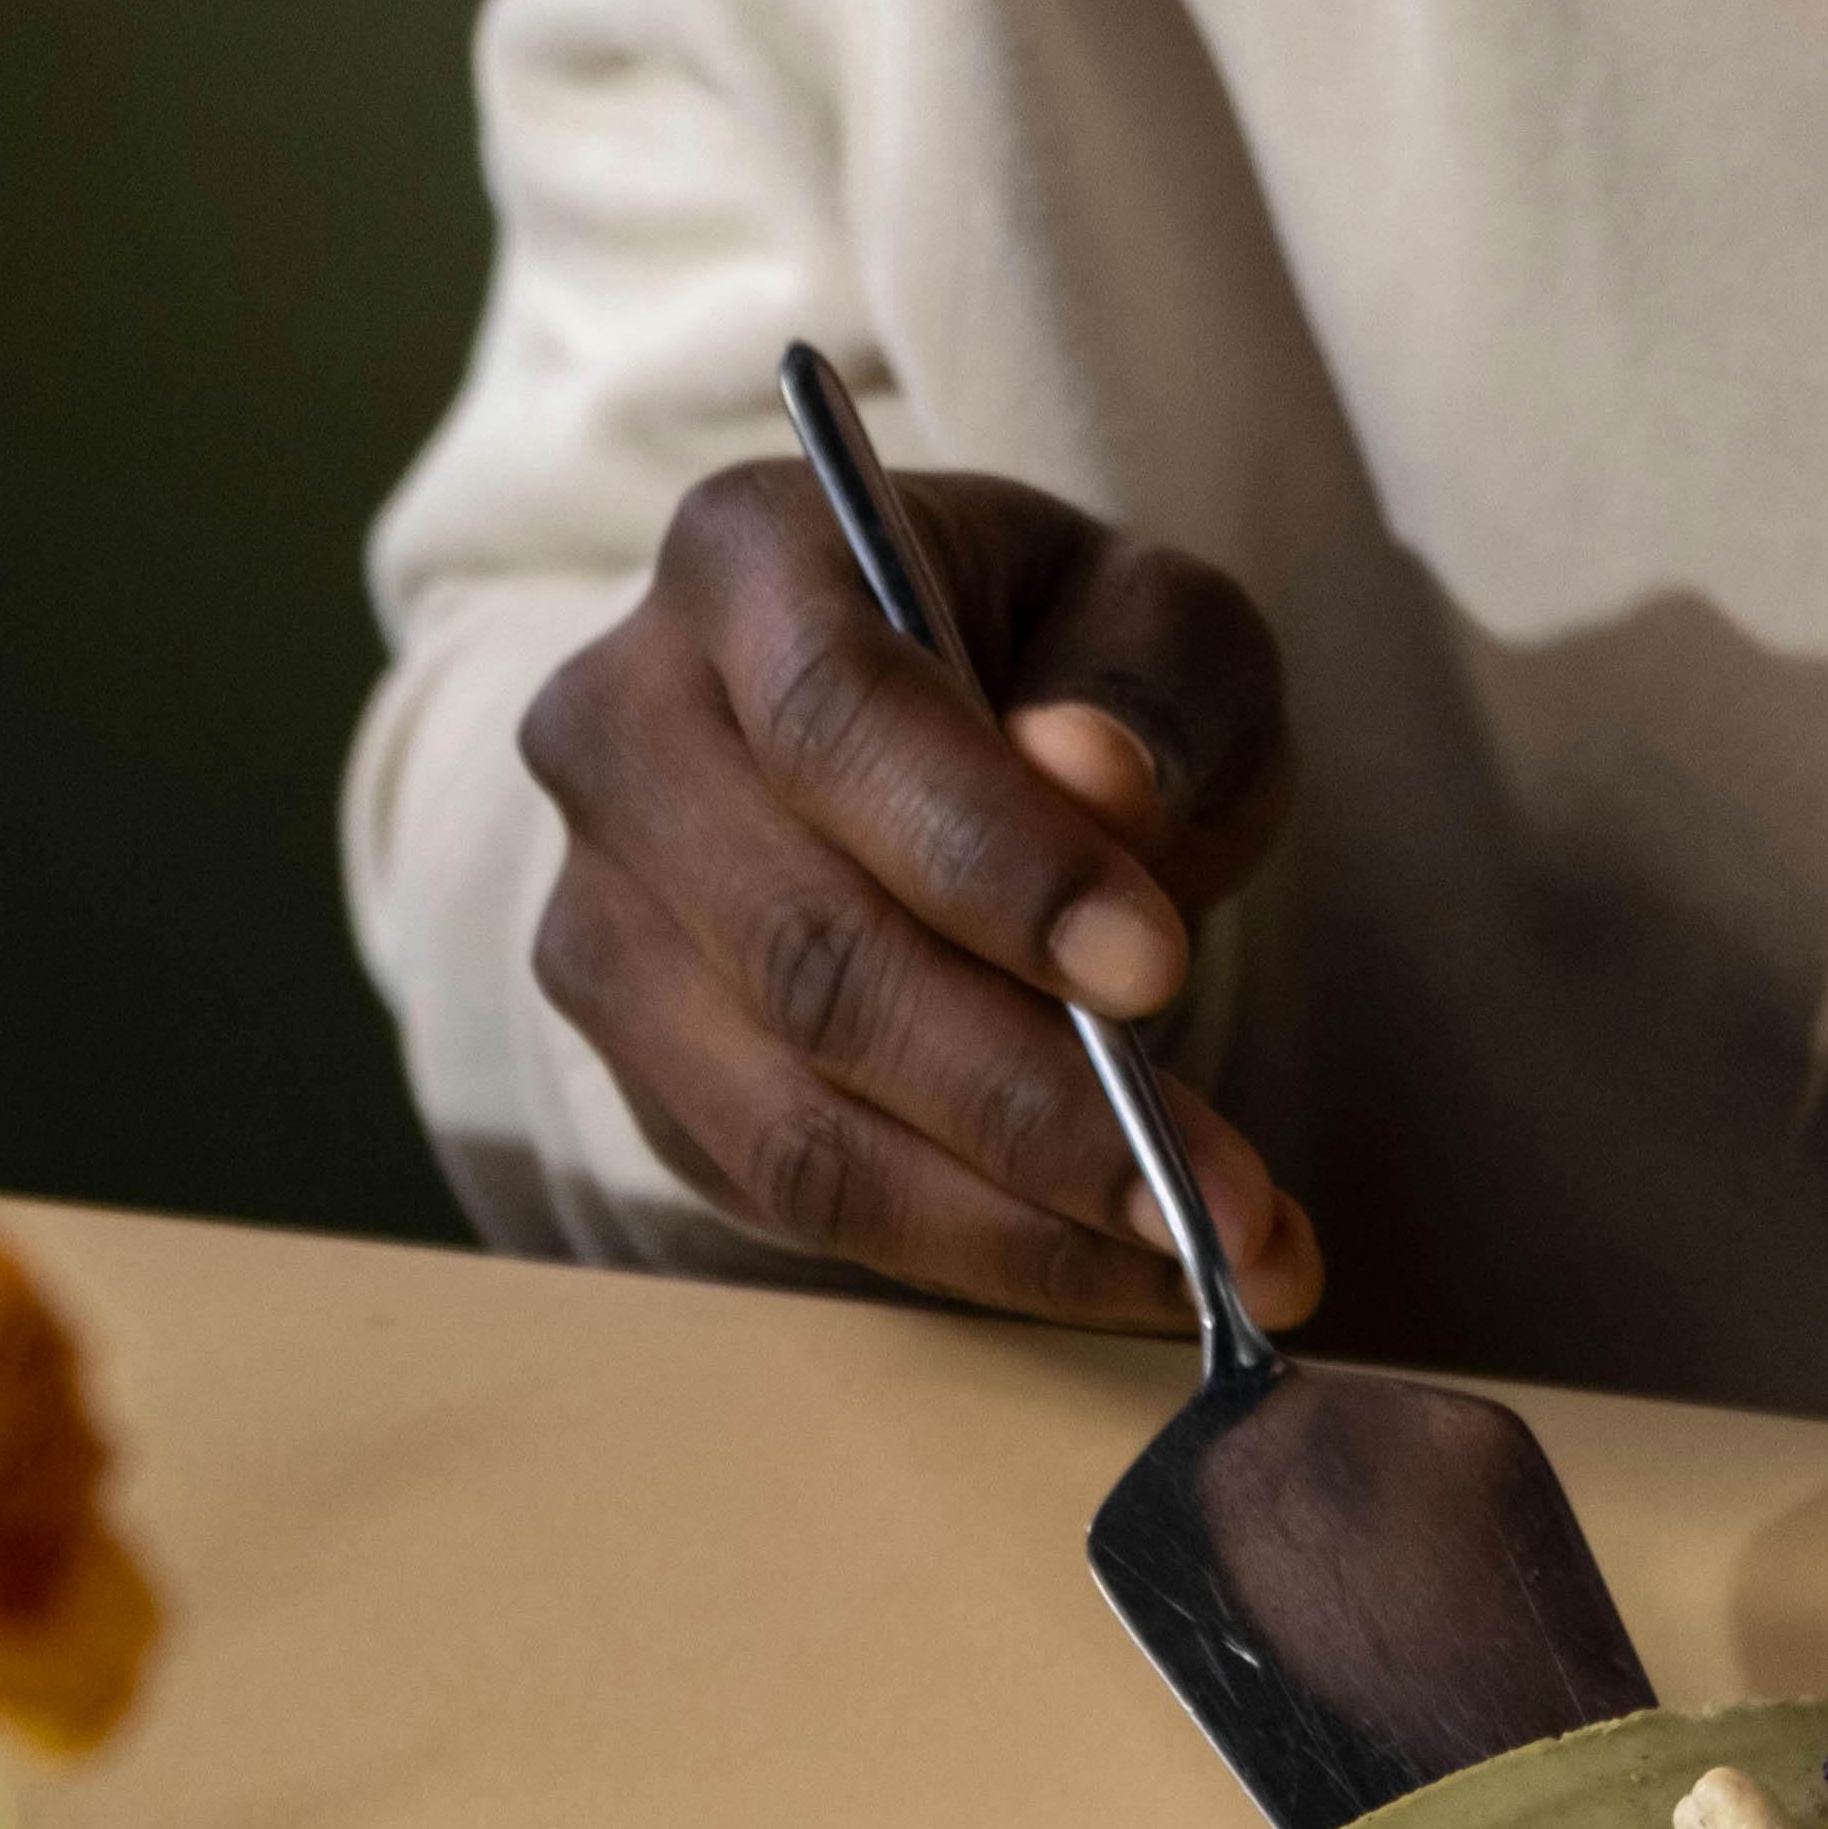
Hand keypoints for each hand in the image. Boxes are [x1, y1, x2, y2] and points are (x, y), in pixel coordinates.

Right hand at [520, 462, 1318, 1330]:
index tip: (1155, 969)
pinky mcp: (636, 1071)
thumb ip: (1150, 686)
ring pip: (792, 1121)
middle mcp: (622, 733)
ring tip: (1211, 1257)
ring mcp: (600, 918)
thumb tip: (1096, 783)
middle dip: (1035, 1099)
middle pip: (810, 956)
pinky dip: (976, 1251)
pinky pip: (797, 1197)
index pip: (839, 722)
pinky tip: (1125, 1267)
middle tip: (1227, 1196)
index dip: (994, 862)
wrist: (948, 739)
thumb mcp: (1158, 619)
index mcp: (742, 561)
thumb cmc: (1062, 664)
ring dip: (1017, 1219)